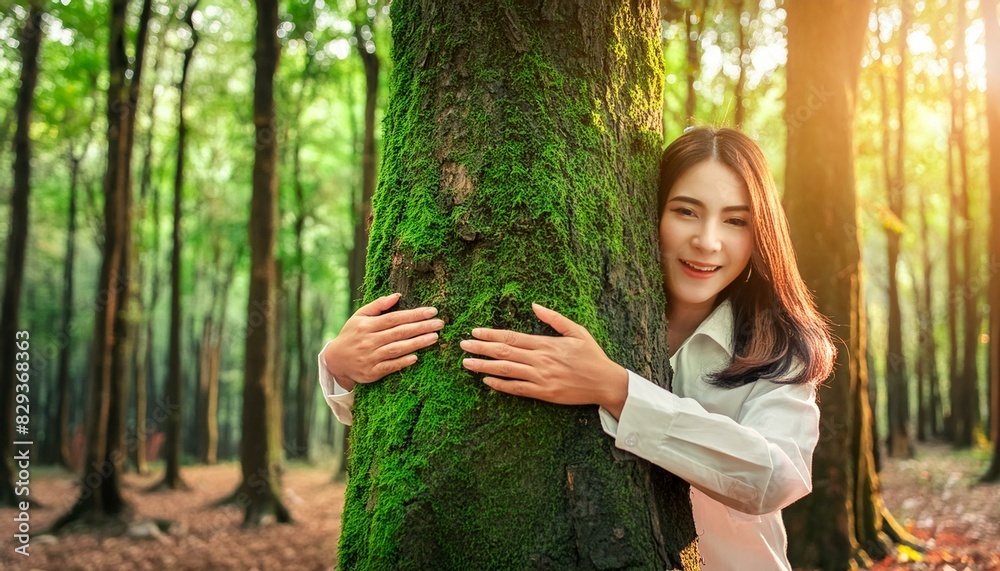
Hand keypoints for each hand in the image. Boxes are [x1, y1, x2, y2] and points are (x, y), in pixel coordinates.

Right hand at [320, 293, 443, 390]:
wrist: (335, 360)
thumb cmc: (352, 334)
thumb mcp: (359, 316)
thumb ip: (378, 305)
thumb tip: (397, 295)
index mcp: (367, 325)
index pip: (395, 318)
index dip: (414, 314)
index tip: (432, 311)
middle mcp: (369, 340)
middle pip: (399, 332)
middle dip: (421, 327)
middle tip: (439, 323)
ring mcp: (370, 357)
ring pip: (397, 349)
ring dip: (417, 343)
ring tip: (434, 337)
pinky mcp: (372, 372)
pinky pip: (390, 366)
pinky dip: (403, 362)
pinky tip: (416, 357)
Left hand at [460, 303, 627, 415]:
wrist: (605, 383)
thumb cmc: (592, 356)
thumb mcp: (577, 331)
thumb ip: (554, 318)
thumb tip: (534, 305)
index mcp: (546, 344)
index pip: (512, 337)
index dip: (491, 334)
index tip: (475, 332)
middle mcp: (540, 360)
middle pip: (504, 353)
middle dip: (481, 349)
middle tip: (462, 345)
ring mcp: (540, 378)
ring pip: (506, 371)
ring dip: (484, 367)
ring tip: (466, 363)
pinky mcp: (543, 393)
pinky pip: (517, 389)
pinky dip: (500, 386)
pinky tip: (486, 382)